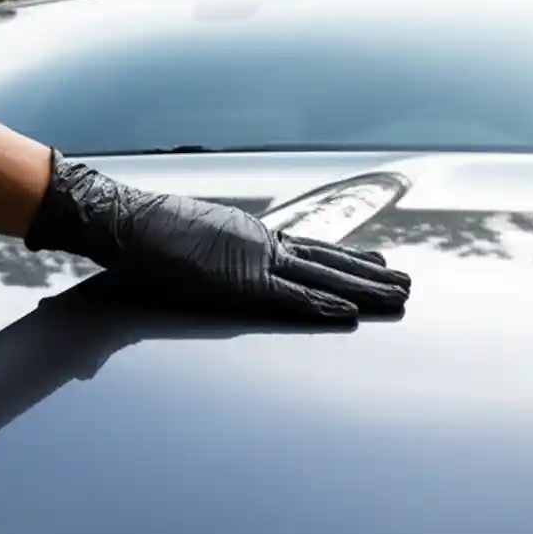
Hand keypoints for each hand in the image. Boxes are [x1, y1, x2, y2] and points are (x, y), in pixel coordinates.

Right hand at [24, 150, 410, 319]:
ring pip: (322, 278)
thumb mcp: (185, 250)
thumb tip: (199, 266)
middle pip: (327, 262)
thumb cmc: (145, 236)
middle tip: (406, 282)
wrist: (125, 221)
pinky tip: (351, 312)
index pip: (310, 251)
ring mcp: (254, 262)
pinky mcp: (240, 282)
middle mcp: (262, 247)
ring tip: (399, 295)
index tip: (376, 260)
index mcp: (252, 240)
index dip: (346, 258)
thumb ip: (202, 262)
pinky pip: (289, 297)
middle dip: (369, 274)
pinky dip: (321, 305)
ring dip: (363, 289)